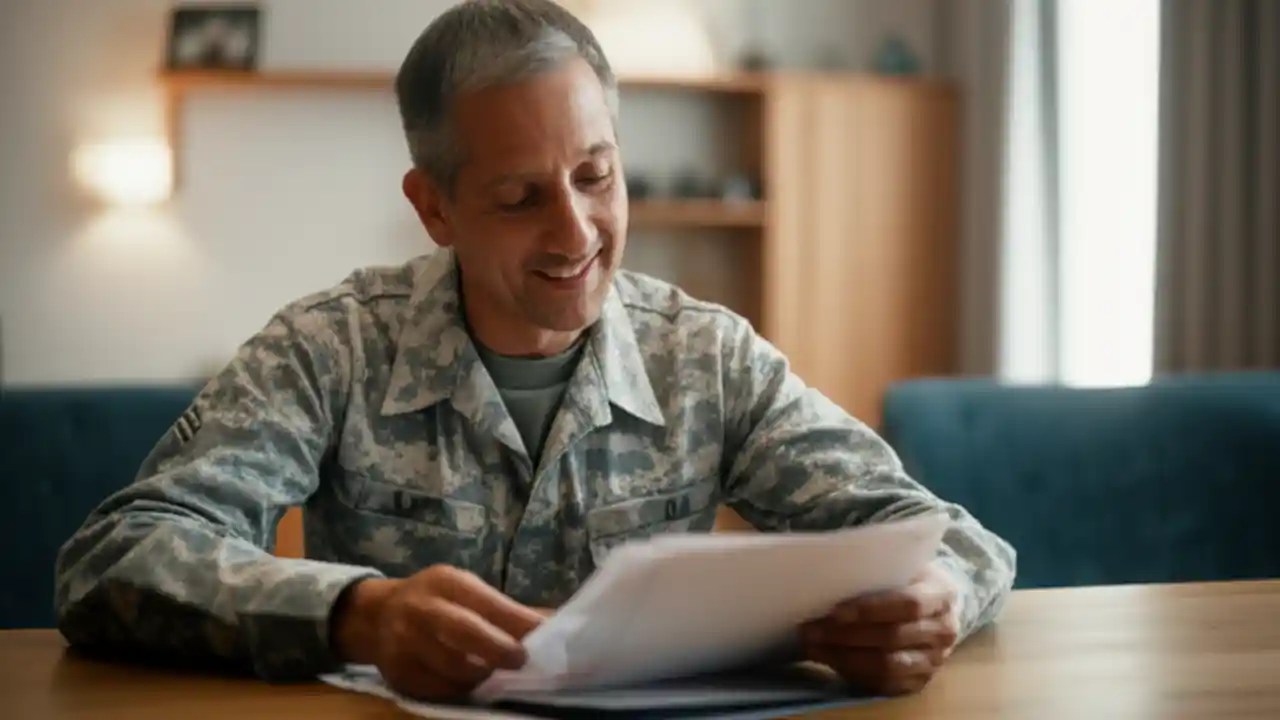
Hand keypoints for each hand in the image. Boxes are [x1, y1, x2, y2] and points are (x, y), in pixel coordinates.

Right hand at [331, 565, 543, 699]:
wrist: (377, 615)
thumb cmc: (436, 600)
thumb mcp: (465, 590)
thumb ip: (504, 609)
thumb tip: (553, 625)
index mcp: (446, 582)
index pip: (486, 602)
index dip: (517, 622)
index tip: (544, 635)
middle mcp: (422, 609)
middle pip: (464, 632)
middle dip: (498, 649)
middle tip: (521, 662)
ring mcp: (405, 643)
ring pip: (453, 667)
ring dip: (482, 674)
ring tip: (495, 673)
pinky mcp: (399, 674)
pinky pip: (439, 689)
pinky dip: (460, 688)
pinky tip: (470, 682)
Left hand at [800, 561, 960, 695]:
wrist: (937, 607)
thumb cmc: (909, 580)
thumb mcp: (901, 565)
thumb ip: (876, 570)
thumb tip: (825, 574)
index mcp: (942, 594)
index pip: (908, 604)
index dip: (870, 609)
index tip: (835, 611)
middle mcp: (944, 631)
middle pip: (892, 637)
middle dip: (846, 636)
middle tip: (810, 630)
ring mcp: (935, 660)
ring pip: (887, 666)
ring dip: (844, 657)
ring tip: (813, 647)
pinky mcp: (921, 681)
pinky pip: (885, 685)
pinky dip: (854, 674)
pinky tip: (830, 661)